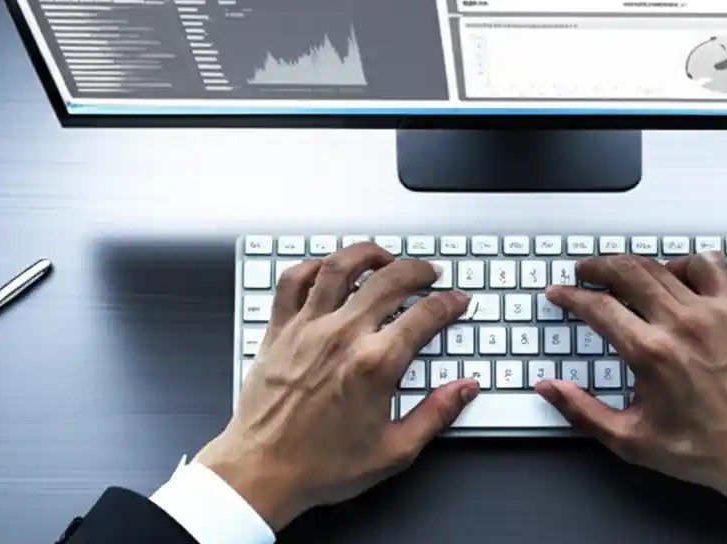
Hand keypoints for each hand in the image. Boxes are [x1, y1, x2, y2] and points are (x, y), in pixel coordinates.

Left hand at [196, 244, 478, 529]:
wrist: (262, 473)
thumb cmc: (321, 466)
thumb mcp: (395, 451)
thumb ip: (436, 413)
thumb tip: (465, 388)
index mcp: (375, 365)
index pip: (425, 315)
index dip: (449, 303)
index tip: (456, 301)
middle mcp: (343, 337)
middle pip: (390, 279)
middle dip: (419, 270)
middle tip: (429, 273)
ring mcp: (308, 329)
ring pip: (341, 267)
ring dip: (369, 253)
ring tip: (385, 256)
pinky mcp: (279, 331)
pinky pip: (293, 281)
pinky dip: (312, 266)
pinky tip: (327, 269)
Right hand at [536, 252, 726, 527]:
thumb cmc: (698, 448)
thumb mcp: (629, 440)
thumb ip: (582, 411)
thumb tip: (548, 387)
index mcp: (650, 354)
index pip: (598, 306)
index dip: (571, 295)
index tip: (560, 293)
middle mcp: (680, 325)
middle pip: (627, 272)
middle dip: (597, 267)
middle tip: (583, 272)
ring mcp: (712, 313)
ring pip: (662, 265)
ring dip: (634, 263)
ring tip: (620, 271)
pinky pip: (710, 266)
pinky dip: (687, 263)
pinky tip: (675, 276)